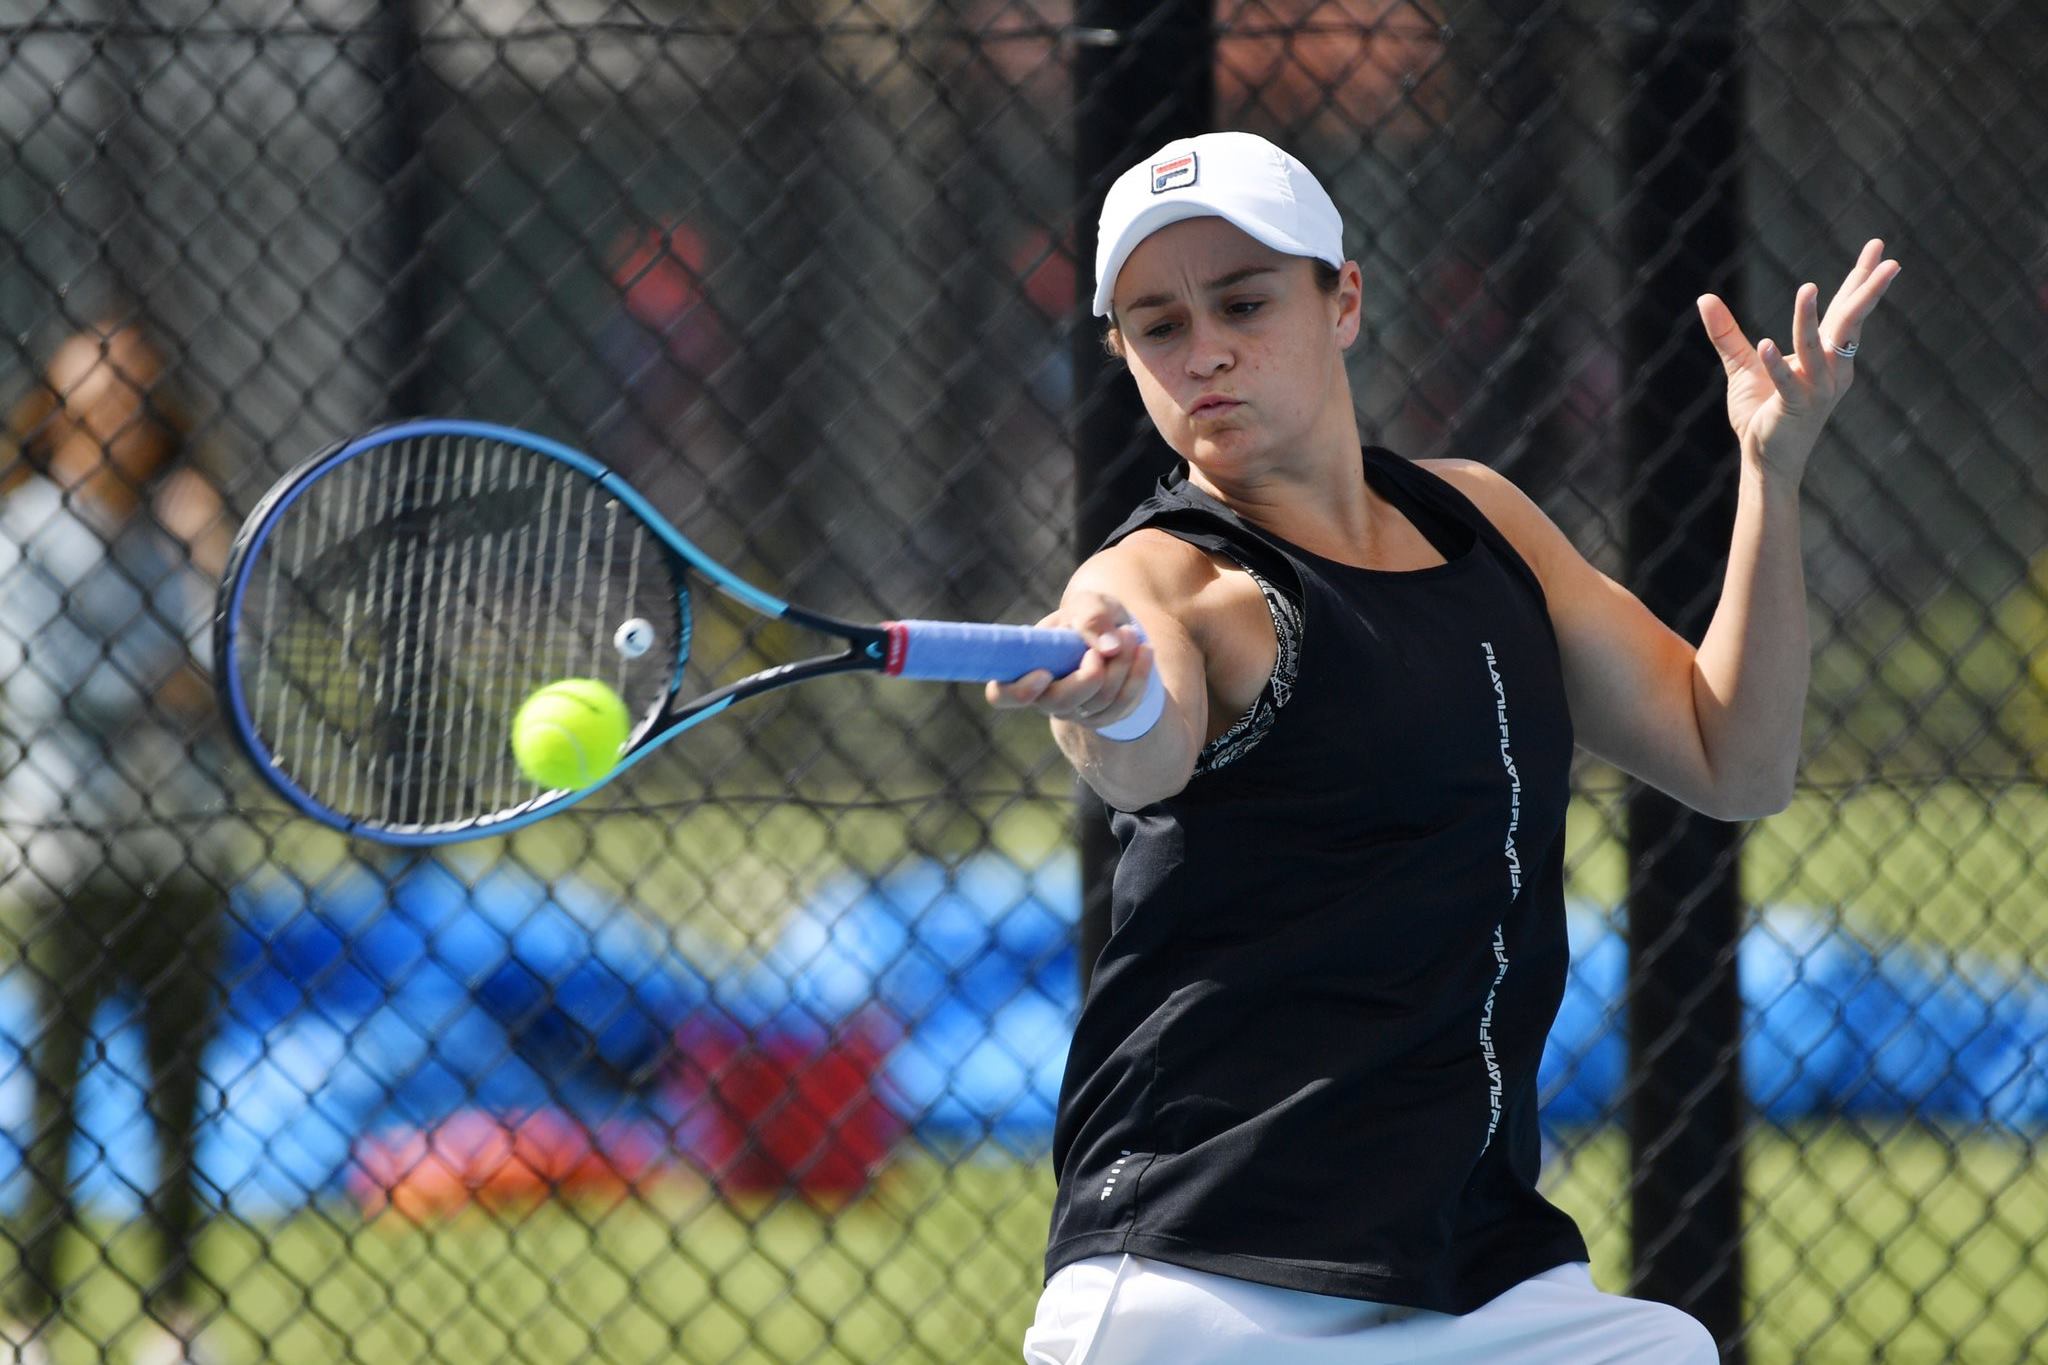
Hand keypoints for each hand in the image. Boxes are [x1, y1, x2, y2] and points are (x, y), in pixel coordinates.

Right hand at [984, 591, 1153, 731]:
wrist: (1120, 632)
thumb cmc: (1092, 616)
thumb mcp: (1091, 603)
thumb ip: (1092, 615)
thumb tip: (1107, 649)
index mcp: (1025, 666)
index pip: (1001, 694)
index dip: (1017, 692)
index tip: (1044, 674)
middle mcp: (1045, 694)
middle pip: (1056, 704)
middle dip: (1086, 677)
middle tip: (1110, 645)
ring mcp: (1075, 710)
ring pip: (1096, 702)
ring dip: (1120, 666)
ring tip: (1131, 632)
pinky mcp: (1104, 715)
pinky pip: (1122, 706)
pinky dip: (1138, 676)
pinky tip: (1145, 651)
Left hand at [1697, 239, 1901, 482]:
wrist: (1765, 460)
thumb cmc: (1762, 413)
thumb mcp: (1742, 365)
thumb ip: (1726, 333)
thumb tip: (1704, 298)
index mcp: (1826, 355)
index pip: (1847, 311)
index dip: (1861, 280)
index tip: (1878, 247)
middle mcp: (1831, 368)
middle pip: (1851, 322)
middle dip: (1869, 291)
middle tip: (1890, 261)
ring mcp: (1816, 389)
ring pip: (1816, 347)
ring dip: (1808, 319)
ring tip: (1807, 288)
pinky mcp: (1795, 407)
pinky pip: (1788, 382)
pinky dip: (1777, 363)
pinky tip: (1766, 343)